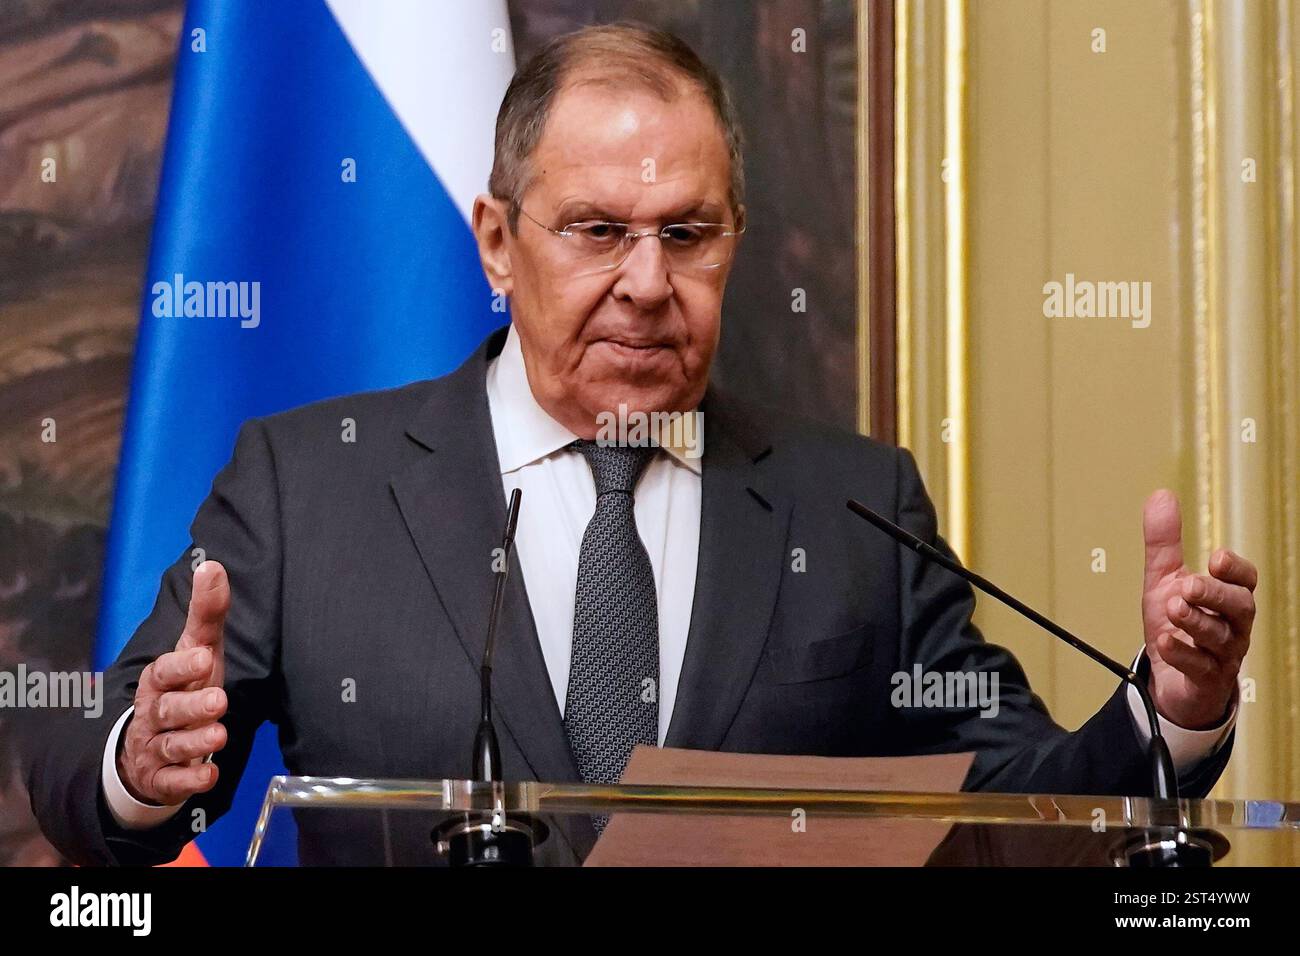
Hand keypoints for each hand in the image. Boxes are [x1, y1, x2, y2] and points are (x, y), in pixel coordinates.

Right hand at [118, 560, 229, 805]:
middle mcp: (155, 713)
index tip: (202, 657)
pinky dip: (191, 780)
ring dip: (196, 743)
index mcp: (160, 680)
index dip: (181, 665)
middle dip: (192, 706)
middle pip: (170, 710)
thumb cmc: (184, 689)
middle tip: (219, 701)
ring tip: (219, 736)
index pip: (165, 671)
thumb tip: (213, 565)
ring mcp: (157, 746)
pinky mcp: (164, 778)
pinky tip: (208, 777)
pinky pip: (175, 782)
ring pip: (173, 746)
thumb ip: (207, 614)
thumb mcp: (197, 651)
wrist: (150, 746)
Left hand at [1141, 490, 1256, 729]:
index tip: (1215, 558)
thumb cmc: (1176, 625)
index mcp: (1227, 597)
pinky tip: (1166, 643)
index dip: (1235, 569)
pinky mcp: (1207, 681)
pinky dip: (1184, 654)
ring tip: (1174, 608)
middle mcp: (1232, 626)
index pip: (1245, 580)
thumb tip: (1161, 495)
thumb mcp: (1164, 579)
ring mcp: (1223, 655)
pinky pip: (1202, 669)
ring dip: (1196, 621)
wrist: (1168, 677)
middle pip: (1240, 607)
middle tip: (1188, 586)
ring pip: (1221, 638)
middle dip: (1215, 594)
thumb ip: (1164, 542)